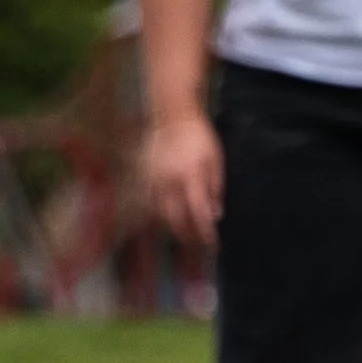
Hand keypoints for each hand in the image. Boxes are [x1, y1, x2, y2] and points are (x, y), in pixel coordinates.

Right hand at [144, 110, 223, 246]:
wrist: (173, 117)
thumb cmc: (199, 138)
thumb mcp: (215, 161)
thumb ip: (215, 189)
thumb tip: (216, 215)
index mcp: (191, 177)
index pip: (199, 214)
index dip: (206, 233)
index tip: (214, 244)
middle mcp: (170, 183)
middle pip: (176, 221)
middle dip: (188, 237)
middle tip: (200, 245)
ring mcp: (155, 181)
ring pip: (161, 216)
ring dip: (174, 229)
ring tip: (187, 235)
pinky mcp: (145, 179)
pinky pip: (152, 206)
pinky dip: (161, 217)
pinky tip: (171, 220)